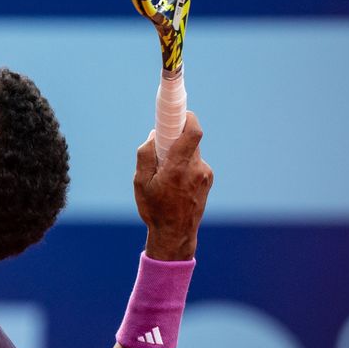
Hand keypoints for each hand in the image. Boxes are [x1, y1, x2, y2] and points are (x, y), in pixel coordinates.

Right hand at [133, 112, 213, 260]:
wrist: (175, 234)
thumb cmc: (155, 208)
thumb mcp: (140, 182)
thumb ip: (146, 154)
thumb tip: (155, 135)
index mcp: (179, 168)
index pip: (193, 133)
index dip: (188, 118)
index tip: (177, 113)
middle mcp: (196, 169)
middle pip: (189, 140)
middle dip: (175, 139)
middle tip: (161, 146)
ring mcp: (205, 175)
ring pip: (191, 152)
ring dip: (178, 154)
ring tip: (165, 173)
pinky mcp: (208, 180)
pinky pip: (194, 163)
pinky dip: (184, 165)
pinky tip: (174, 182)